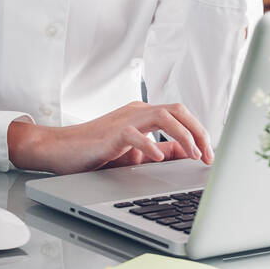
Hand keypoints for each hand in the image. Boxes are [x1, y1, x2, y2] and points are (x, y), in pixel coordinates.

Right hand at [7, 102, 212, 173]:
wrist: (60, 150)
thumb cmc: (96, 152)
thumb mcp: (135, 153)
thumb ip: (160, 150)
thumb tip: (188, 154)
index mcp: (144, 115)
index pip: (181, 114)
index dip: (199, 132)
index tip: (209, 155)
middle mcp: (137, 112)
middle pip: (178, 110)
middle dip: (198, 132)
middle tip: (207, 156)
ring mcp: (124, 120)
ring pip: (162, 116)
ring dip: (183, 136)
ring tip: (193, 155)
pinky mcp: (111, 134)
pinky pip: (135, 134)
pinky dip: (150, 145)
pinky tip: (157, 158)